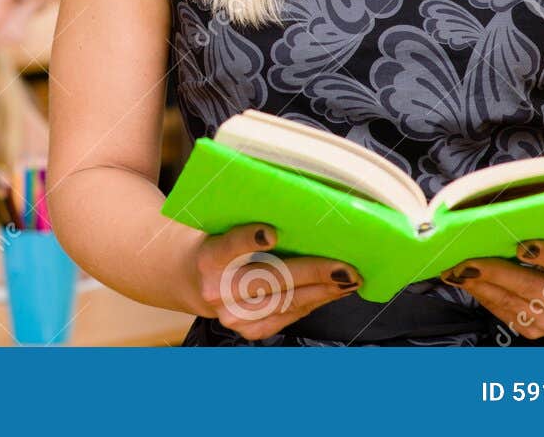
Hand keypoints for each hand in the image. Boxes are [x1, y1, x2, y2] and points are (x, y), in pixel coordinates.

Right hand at [189, 223, 361, 340]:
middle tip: (344, 268)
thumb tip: (299, 213)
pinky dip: (315, 302)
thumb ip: (249, 224)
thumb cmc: (219, 245)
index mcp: (209, 257)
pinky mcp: (250, 330)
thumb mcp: (223, 228)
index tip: (271, 233)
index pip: (230, 246)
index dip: (250, 240)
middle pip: (271, 280)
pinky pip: (290, 316)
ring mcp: (235, 315)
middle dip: (313, 273)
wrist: (194, 279)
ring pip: (287, 302)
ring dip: (323, 291)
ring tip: (349, 280)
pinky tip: (333, 292)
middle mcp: (219, 290)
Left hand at [444, 239, 543, 339]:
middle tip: (467, 259)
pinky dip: (483, 294)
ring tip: (456, 268)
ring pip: (512, 302)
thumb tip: (517, 210)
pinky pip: (504, 312)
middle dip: (496, 271)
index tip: (521, 245)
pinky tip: (466, 280)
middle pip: (531, 286)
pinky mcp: (537, 331)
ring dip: (480, 284)